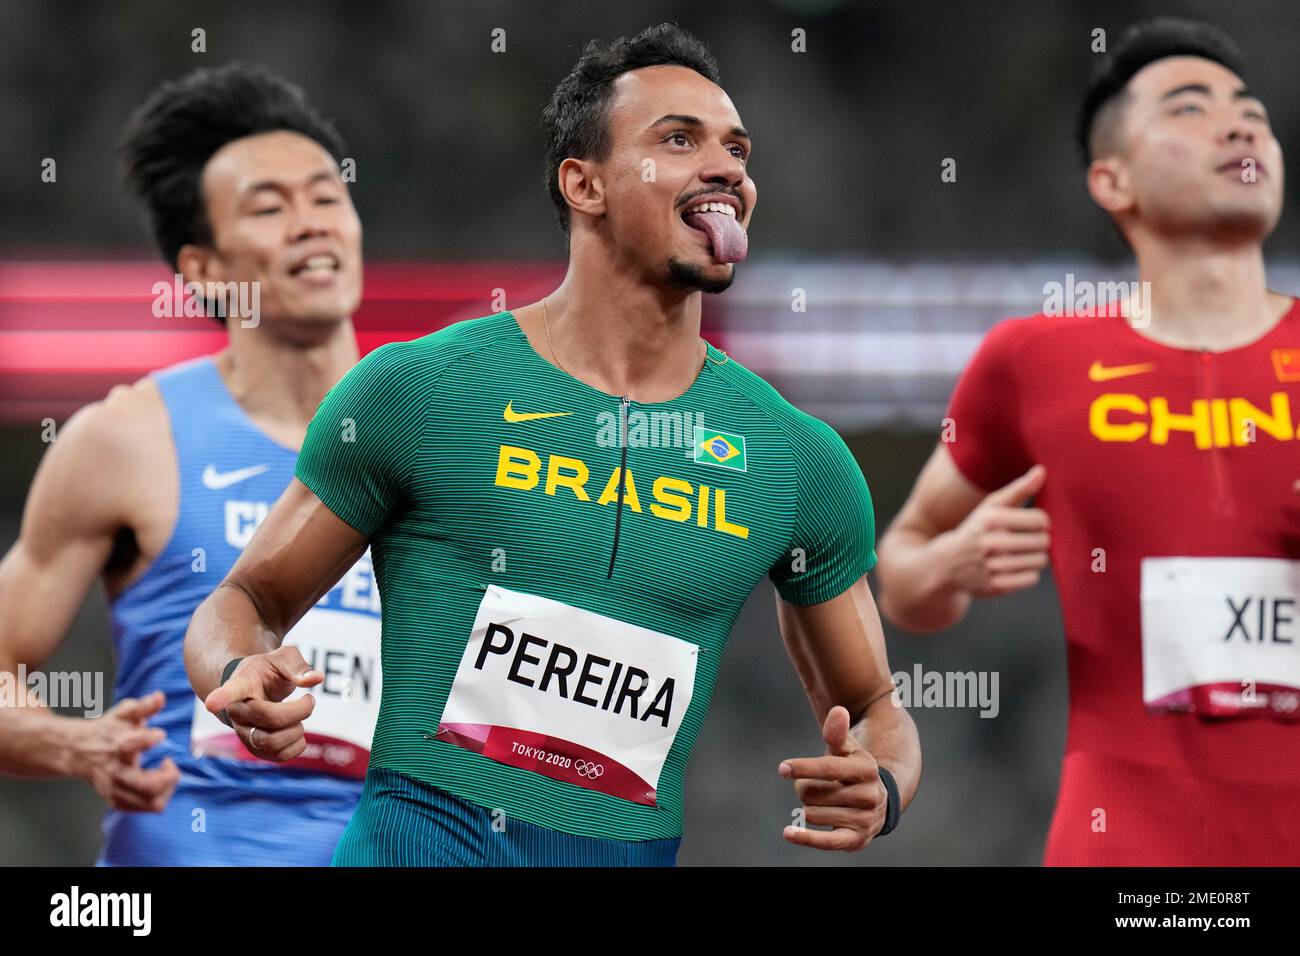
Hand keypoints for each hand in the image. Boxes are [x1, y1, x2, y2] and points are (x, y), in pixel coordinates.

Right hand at [75, 690, 179, 811]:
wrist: (78, 751)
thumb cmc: (109, 729)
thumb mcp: (124, 713)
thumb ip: (143, 706)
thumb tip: (160, 696)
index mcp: (116, 746)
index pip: (129, 746)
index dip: (146, 739)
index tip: (160, 734)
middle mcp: (114, 772)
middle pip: (146, 786)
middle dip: (168, 777)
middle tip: (169, 763)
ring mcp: (115, 790)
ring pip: (151, 802)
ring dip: (167, 788)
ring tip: (167, 772)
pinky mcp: (117, 801)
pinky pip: (146, 808)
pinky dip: (159, 797)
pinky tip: (159, 781)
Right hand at [202, 646, 322, 762]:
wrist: (255, 689)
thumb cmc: (269, 671)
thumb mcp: (284, 658)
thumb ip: (298, 667)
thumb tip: (316, 679)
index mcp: (241, 684)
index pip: (230, 691)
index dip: (222, 698)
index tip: (212, 704)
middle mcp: (237, 712)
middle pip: (269, 719)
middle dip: (299, 710)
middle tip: (309, 699)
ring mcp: (243, 733)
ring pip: (272, 742)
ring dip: (297, 730)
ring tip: (299, 717)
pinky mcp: (255, 749)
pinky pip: (278, 757)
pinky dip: (297, 746)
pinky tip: (297, 731)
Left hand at [779, 705, 887, 851]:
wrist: (877, 802)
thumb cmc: (852, 770)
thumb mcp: (847, 750)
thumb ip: (837, 732)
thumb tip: (838, 711)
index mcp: (867, 769)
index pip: (828, 767)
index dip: (803, 767)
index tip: (782, 768)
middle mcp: (869, 795)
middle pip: (812, 793)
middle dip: (805, 788)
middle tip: (816, 787)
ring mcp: (864, 820)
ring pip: (812, 813)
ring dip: (808, 808)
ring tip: (823, 803)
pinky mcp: (856, 840)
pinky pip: (826, 842)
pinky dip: (805, 838)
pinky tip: (788, 832)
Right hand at [940, 464, 1049, 596]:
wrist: (945, 565)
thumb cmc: (975, 530)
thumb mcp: (990, 506)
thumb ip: (1018, 489)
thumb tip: (1042, 471)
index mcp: (992, 519)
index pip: (1040, 520)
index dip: (1042, 522)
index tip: (1034, 524)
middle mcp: (991, 542)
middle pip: (1043, 541)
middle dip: (1040, 540)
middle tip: (1030, 540)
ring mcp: (993, 566)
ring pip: (1040, 560)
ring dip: (1035, 557)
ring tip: (1023, 554)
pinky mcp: (996, 585)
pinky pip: (1031, 578)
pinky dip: (1028, 573)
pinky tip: (1016, 568)